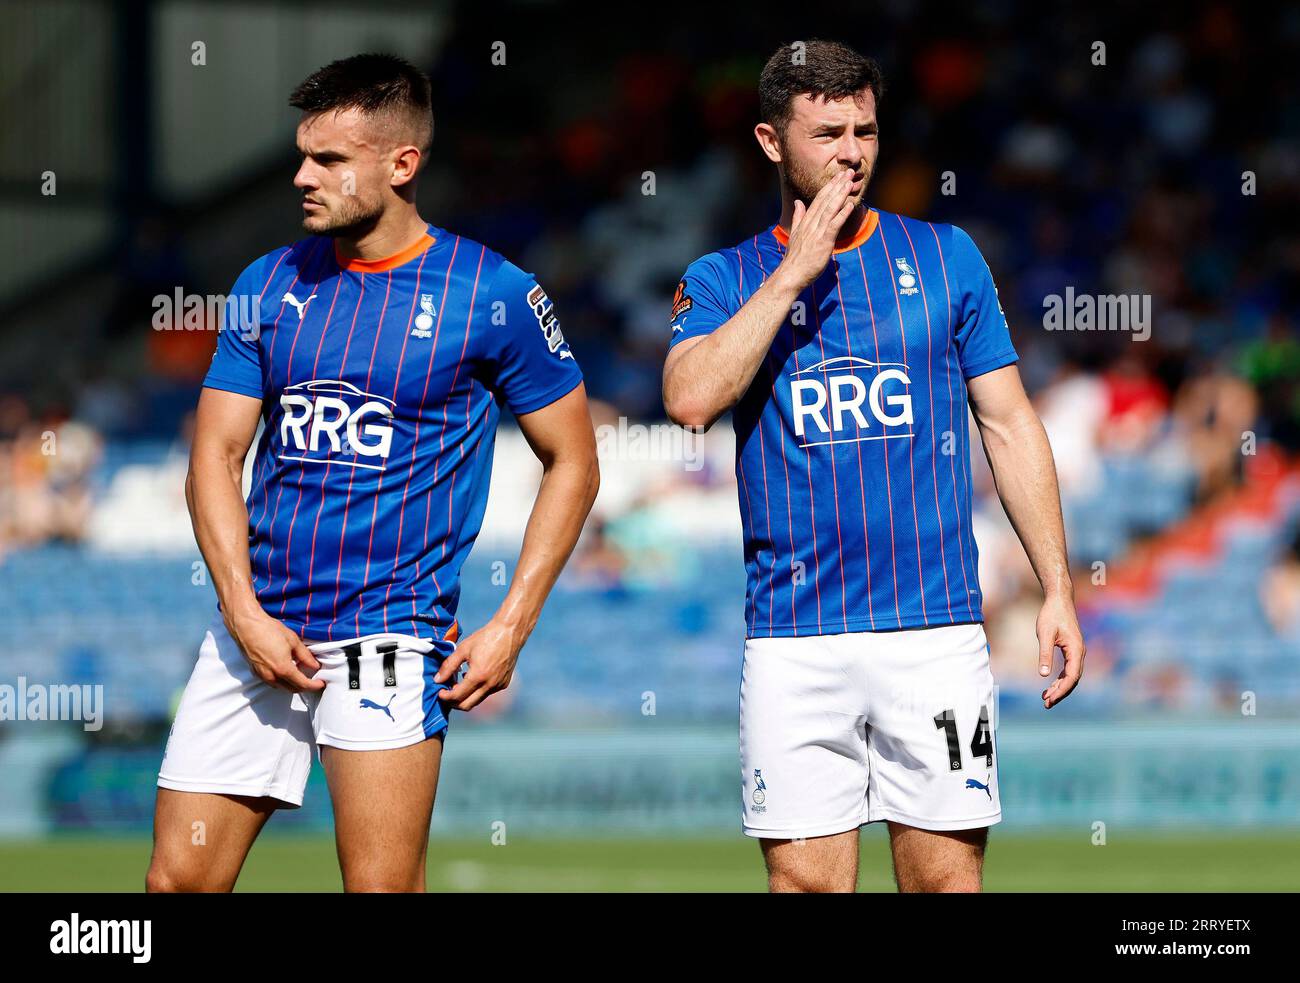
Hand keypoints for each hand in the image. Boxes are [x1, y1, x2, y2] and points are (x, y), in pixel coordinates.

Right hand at [225, 607, 322, 692]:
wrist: (246, 625)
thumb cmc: (267, 630)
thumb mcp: (293, 641)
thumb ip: (305, 656)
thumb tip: (314, 665)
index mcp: (283, 669)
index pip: (302, 684)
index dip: (314, 686)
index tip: (321, 683)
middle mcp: (271, 676)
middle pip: (292, 689)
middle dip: (304, 687)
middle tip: (313, 680)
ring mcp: (262, 675)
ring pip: (281, 687)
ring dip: (292, 684)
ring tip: (301, 674)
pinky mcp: (255, 672)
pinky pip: (272, 682)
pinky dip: (282, 681)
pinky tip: (286, 670)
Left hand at [434, 618, 523, 710]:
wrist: (509, 632)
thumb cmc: (485, 638)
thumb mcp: (463, 649)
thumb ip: (449, 666)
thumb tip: (437, 680)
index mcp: (478, 676)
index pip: (457, 696)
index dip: (445, 697)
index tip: (440, 692)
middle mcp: (490, 685)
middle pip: (467, 705)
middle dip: (454, 702)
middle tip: (447, 693)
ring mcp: (498, 686)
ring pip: (477, 700)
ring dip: (465, 696)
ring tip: (458, 683)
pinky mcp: (504, 684)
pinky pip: (486, 693)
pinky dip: (477, 691)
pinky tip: (472, 678)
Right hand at [775, 168, 856, 290]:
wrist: (790, 275)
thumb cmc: (795, 259)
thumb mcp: (795, 234)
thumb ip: (798, 217)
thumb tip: (797, 202)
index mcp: (806, 222)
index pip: (819, 200)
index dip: (829, 186)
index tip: (838, 176)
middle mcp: (811, 224)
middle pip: (825, 200)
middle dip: (837, 185)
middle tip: (849, 172)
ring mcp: (816, 232)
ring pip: (830, 209)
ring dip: (841, 194)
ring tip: (850, 182)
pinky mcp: (823, 242)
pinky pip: (834, 225)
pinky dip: (842, 214)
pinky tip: (850, 205)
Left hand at [1036, 593, 1084, 708]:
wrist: (1059, 600)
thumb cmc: (1051, 615)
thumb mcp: (1044, 634)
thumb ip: (1045, 654)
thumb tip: (1044, 675)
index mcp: (1076, 650)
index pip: (1071, 676)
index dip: (1061, 690)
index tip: (1050, 699)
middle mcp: (1080, 653)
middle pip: (1073, 679)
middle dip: (1061, 693)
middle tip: (1046, 704)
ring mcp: (1077, 652)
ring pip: (1071, 676)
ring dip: (1060, 688)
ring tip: (1046, 699)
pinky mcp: (1072, 650)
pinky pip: (1068, 670)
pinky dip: (1060, 679)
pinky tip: (1050, 686)